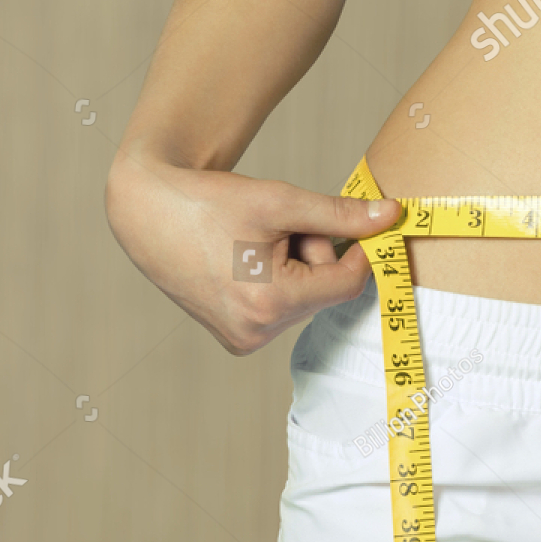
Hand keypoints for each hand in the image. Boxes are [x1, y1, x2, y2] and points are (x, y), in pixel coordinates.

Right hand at [106, 153, 399, 354]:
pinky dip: (276, 283)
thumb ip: (339, 214)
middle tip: (279, 226)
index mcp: (270, 300)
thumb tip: (392, 217)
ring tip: (251, 243)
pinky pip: (281, 310)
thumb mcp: (280, 201)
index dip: (361, 251)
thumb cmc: (210, 202)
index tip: (362, 224)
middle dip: (315, 254)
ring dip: (295, 268)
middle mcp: (256, 331)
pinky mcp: (235, 339)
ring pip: (304, 300)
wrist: (148, 213)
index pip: (347, 283)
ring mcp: (243, 340)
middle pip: (324, 291)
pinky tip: (242, 262)